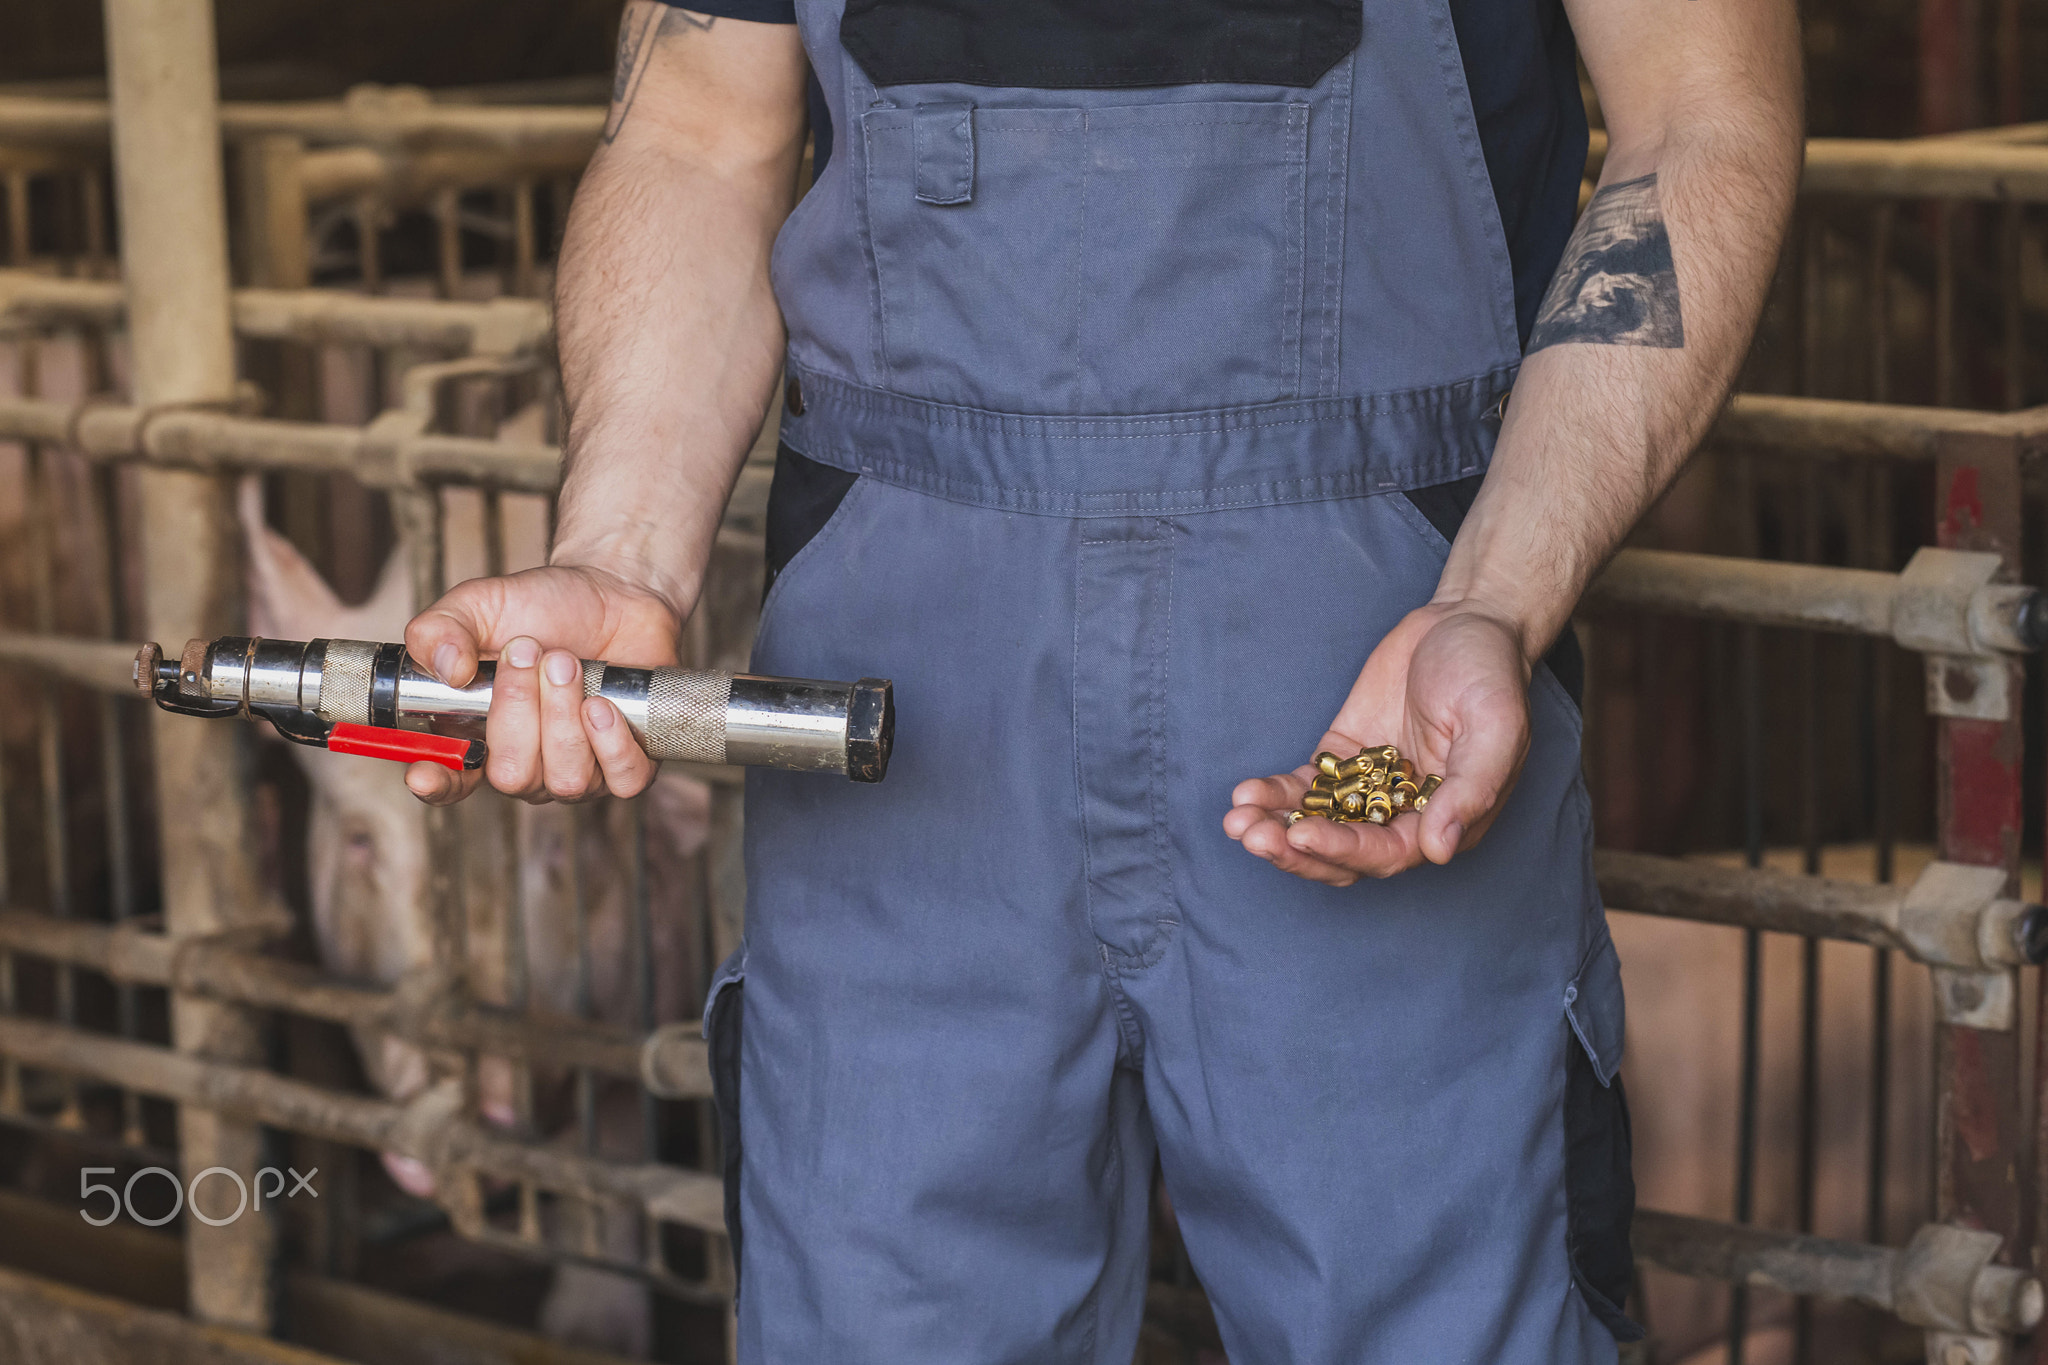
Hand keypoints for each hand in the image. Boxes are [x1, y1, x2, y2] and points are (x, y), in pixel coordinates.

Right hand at [401, 564, 683, 804]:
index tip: (425, 773)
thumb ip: (441, 631)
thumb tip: (447, 670)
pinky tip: (603, 703)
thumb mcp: (478, 604)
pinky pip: (622, 781)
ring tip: (568, 663)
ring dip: (565, 714)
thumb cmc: (543, 607)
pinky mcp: (627, 765)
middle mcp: (526, 764)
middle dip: (520, 710)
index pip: (449, 782)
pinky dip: (613, 741)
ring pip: (567, 778)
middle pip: (512, 776)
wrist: (613, 593)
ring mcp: (577, 771)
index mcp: (477, 735)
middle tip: (534, 652)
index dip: (437, 784)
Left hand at [1222, 602, 1533, 885]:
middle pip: (1341, 854)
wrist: (1463, 624)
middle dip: (1295, 851)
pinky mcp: (1342, 758)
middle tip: (1254, 836)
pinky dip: (1274, 795)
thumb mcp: (1494, 728)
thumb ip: (1470, 789)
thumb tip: (1439, 850)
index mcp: (1444, 820)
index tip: (1300, 835)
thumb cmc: (1490, 675)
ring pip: (1315, 826)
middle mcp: (1403, 814)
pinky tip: (1244, 794)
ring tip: (1235, 821)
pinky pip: (1303, 788)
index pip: (1386, 854)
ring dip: (1275, 830)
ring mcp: (1368, 788)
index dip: (1341, 850)